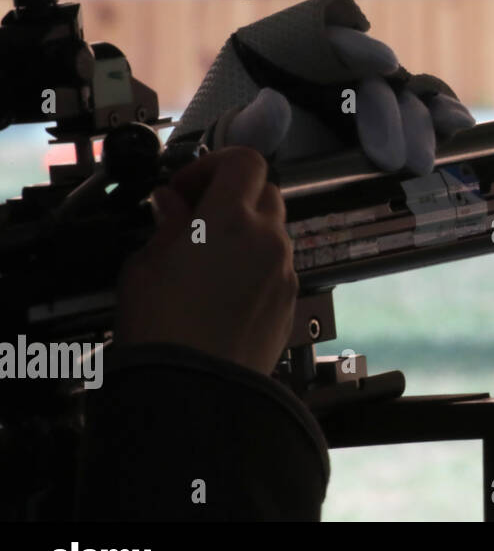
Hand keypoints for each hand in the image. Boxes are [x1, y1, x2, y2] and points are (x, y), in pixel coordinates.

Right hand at [115, 147, 297, 374]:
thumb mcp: (145, 265)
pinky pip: (277, 266)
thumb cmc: (162, 328)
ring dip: (245, 231)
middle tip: (194, 217)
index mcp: (231, 219)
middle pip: (264, 192)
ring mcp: (285, 271)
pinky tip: (223, 289)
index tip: (185, 188)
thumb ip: (167, 225)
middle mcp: (268, 239)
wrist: (195, 389)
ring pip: (274, 230)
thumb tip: (172, 203)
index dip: (214, 166)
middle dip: (231, 197)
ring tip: (206, 258)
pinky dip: (255, 264)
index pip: (244, 161)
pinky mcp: (291, 300)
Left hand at [170, 0, 474, 174]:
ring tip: (417, 165)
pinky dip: (447, 118)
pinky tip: (459, 129)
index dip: (360, 48)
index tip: (383, 63)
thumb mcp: (235, 151)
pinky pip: (430, 116)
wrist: (265, 208)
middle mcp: (341, 81)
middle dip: (391, 116)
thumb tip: (276, 103)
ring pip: (410, 102)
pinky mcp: (401, 132)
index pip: (331, 41)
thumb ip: (248, 128)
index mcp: (297, 67)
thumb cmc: (243, 170)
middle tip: (390, 160)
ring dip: (422, 128)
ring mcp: (376, 108)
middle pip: (379, 82)